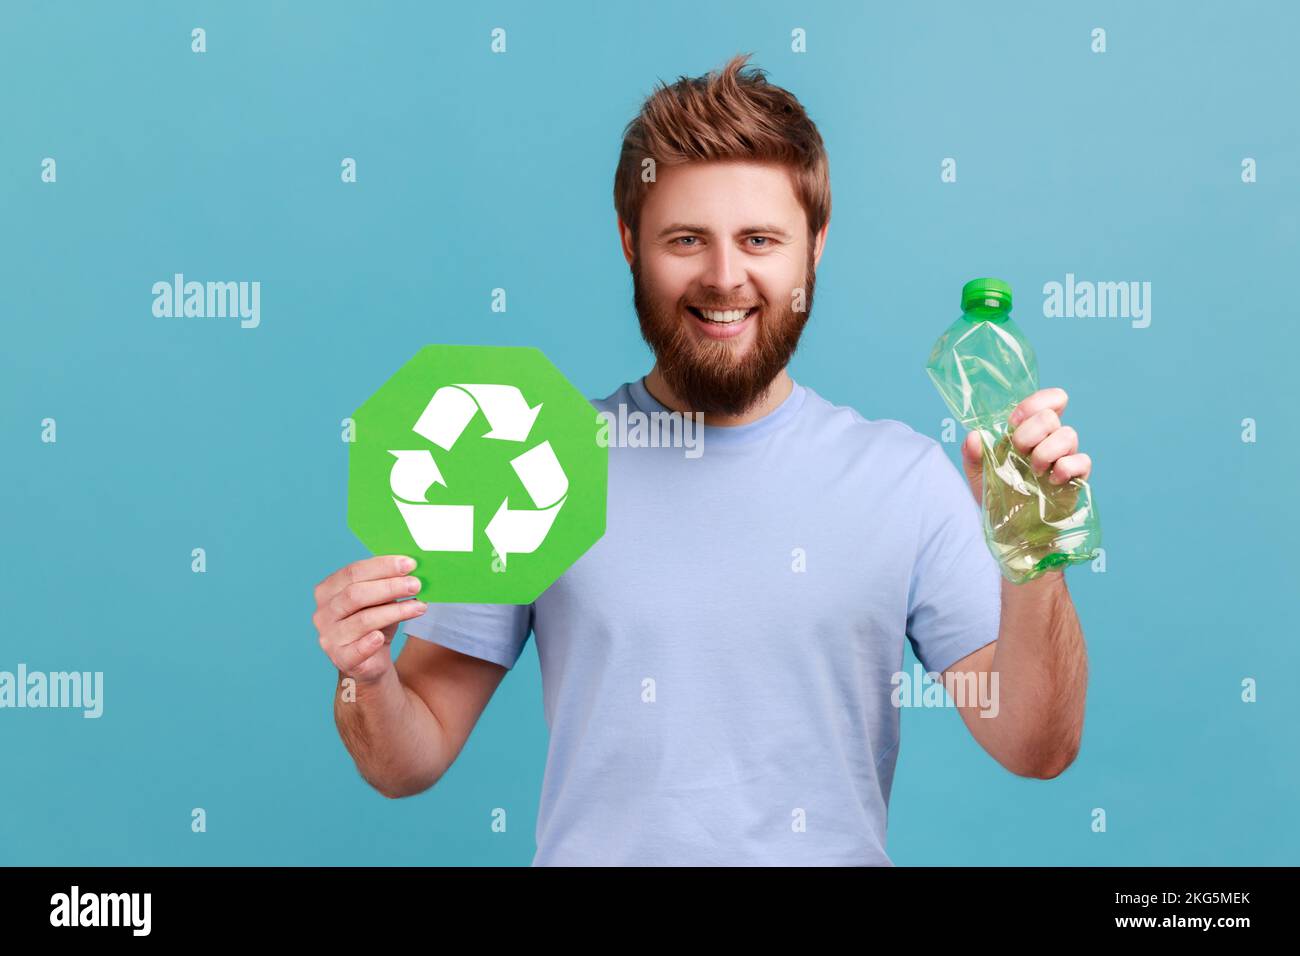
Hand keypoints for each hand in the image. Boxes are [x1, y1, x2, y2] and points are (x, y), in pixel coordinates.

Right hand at [312, 555, 426, 682]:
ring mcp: (329, 636)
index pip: (353, 572)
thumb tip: (410, 570)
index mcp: (328, 589)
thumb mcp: (380, 599)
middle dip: (390, 587)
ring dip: (395, 611)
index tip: (409, 564)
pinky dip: (369, 643)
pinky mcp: (340, 658)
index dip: (382, 566)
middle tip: (416, 584)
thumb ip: (388, 584)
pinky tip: (381, 637)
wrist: (370, 659)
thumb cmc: (374, 621)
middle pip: (355, 594)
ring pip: (362, 620)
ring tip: (419, 606)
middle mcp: (323, 612)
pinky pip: (356, 650)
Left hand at [961, 387, 1092, 502]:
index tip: (1014, 422)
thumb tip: (974, 436)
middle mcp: (1049, 439)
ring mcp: (1065, 457)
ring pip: (1069, 435)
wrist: (1013, 529)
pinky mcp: (1077, 477)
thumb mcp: (977, 474)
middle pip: (1051, 416)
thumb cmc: (999, 496)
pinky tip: (1051, 481)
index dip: (1034, 403)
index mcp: (1029, 431)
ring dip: (1045, 452)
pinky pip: (1082, 461)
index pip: (1047, 401)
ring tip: (1034, 471)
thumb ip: (972, 453)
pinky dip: (1065, 469)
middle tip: (1018, 452)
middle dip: (1029, 433)